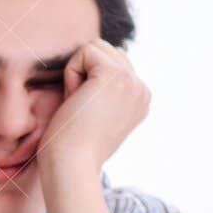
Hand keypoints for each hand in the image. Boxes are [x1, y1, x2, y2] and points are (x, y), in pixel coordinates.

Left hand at [36, 38, 149, 176]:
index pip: (111, 62)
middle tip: (79, 107)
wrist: (71, 164)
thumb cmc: (71, 145)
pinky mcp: (115, 75)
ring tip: (78, 104)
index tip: (85, 113)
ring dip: (76, 72)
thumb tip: (91, 57)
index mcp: (139, 99)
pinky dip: (71, 74)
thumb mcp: (94, 114)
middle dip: (82, 73)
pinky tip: (75, 100)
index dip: (87, 81)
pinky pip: (84, 52)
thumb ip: (101, 90)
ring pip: (95, 48)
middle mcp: (141, 89)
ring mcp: (132, 82)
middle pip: (104, 50)